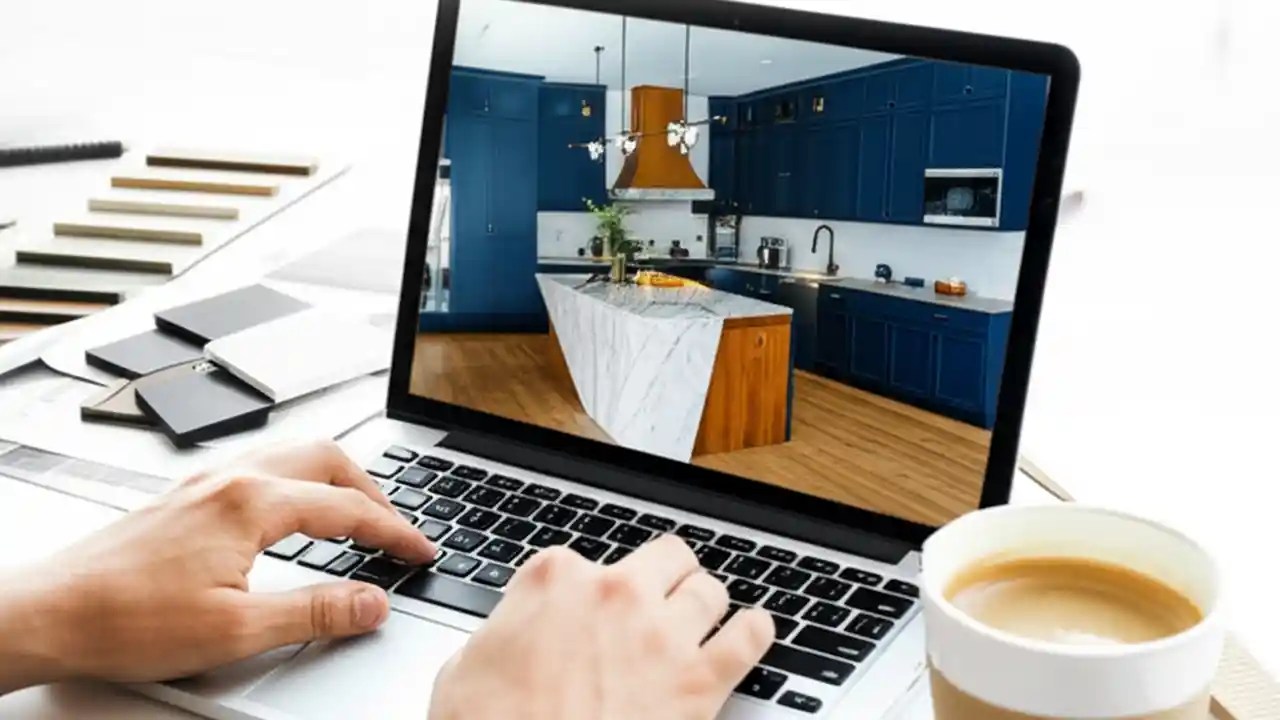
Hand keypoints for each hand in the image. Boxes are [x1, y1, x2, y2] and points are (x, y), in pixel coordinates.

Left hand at [0, 440, 434, 692]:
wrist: (48, 615)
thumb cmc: (124, 620)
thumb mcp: (237, 630)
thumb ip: (316, 612)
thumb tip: (371, 602)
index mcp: (252, 503)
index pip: (347, 509)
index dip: (394, 533)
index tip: (419, 551)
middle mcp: (231, 480)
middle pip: (326, 458)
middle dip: (372, 490)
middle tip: (394, 528)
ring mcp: (204, 484)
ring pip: (291, 456)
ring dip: (334, 480)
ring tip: (354, 515)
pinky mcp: (185, 498)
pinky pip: (261, 468)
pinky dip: (297, 483)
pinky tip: (289, 515)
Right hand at [429, 536, 772, 719]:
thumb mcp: (463, 672)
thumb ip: (500, 636)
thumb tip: (510, 640)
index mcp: (555, 580)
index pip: (583, 561)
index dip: (587, 592)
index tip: (588, 613)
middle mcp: (614, 593)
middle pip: (665, 559)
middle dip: (663, 580)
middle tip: (657, 606)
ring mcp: (662, 634)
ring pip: (710, 590)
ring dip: (706, 606)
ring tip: (700, 623)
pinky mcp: (699, 681)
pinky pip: (750, 638)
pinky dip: (755, 633)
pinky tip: (751, 635)